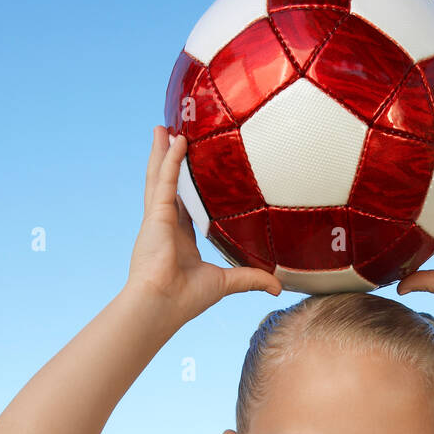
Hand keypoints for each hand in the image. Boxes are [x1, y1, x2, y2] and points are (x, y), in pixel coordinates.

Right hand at [126, 127, 282, 322]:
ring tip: (162, 128)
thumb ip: (250, 278)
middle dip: (167, 162)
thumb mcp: (225, 282)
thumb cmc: (185, 299)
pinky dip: (170, 159)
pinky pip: (165, 181)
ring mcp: (157, 219)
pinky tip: (176, 140)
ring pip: (159, 177)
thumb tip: (278, 287)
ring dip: (162, 151)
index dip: (185, 190)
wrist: (161, 305)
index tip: (190, 173)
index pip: (183, 208)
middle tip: (170, 137)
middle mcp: (166, 226)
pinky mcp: (155, 215)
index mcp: (180, 241)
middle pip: (166, 186)